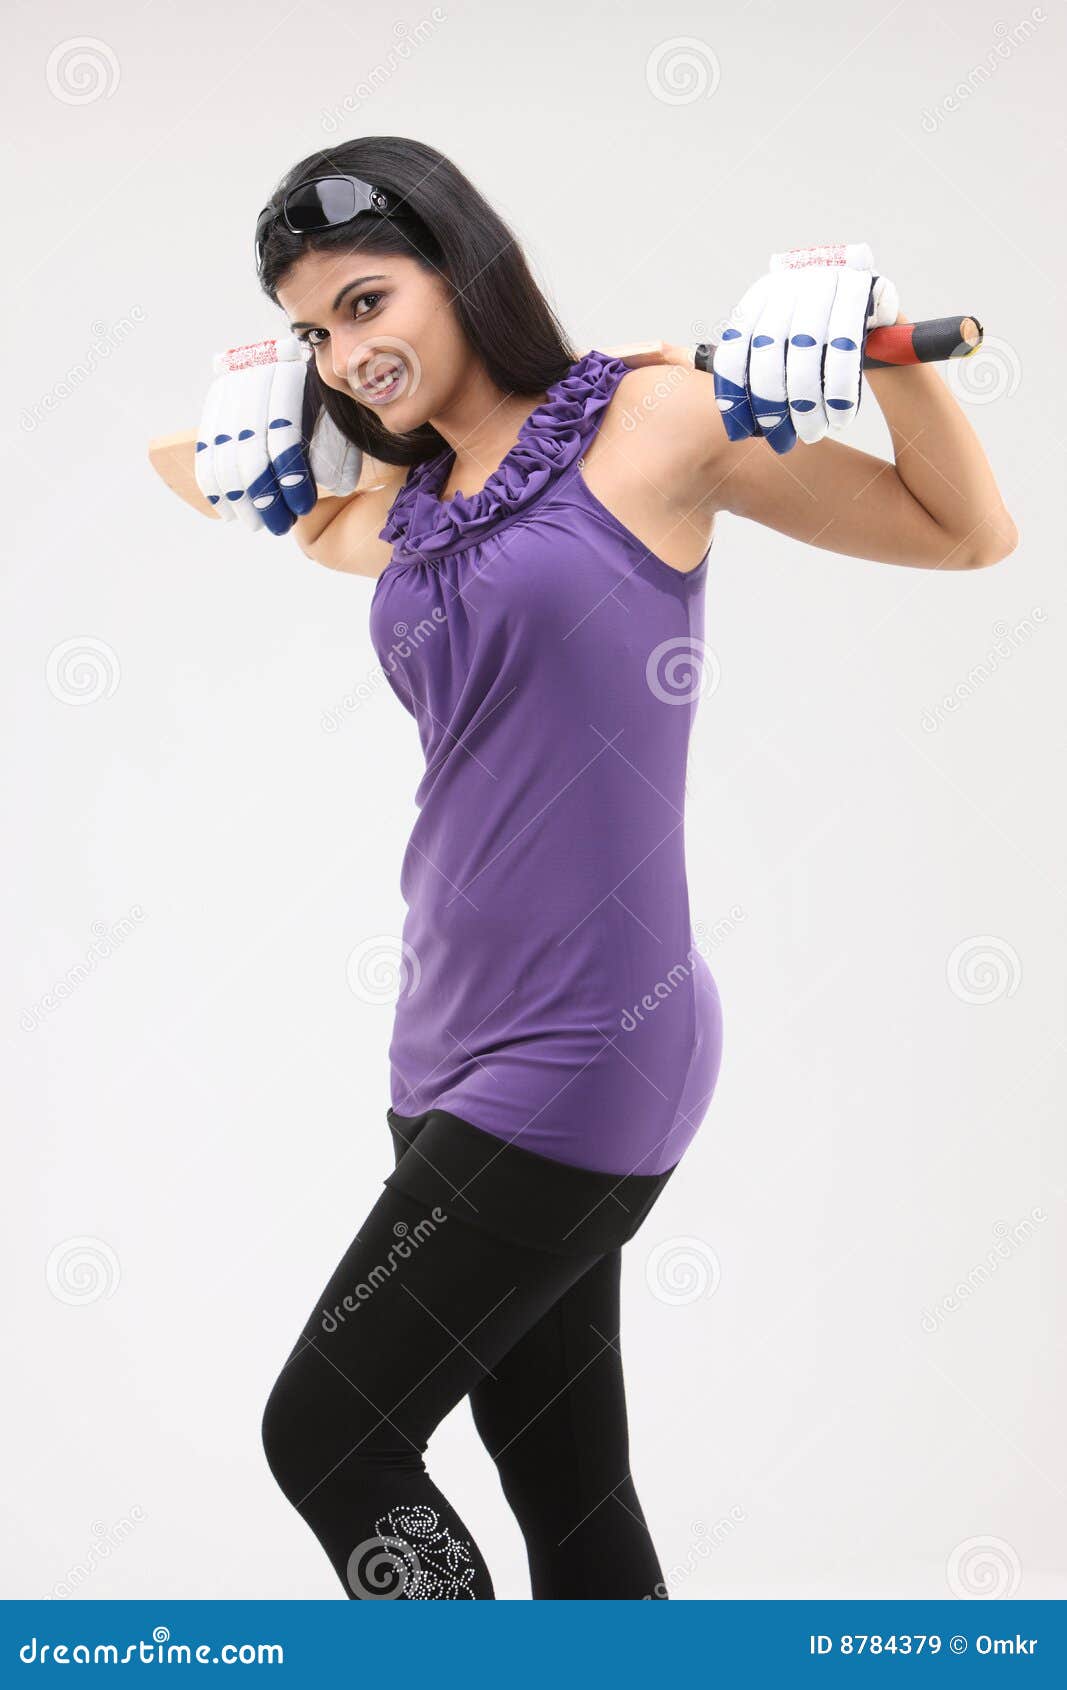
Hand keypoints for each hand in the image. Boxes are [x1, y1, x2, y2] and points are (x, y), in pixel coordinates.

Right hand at [195, 336, 361, 534]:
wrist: (295, 365)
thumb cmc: (323, 399)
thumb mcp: (336, 414)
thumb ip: (337, 445)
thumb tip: (334, 485)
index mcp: (290, 376)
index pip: (283, 434)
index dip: (292, 477)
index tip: (303, 508)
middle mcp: (253, 381)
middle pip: (250, 450)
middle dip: (265, 497)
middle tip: (280, 527)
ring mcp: (229, 394)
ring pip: (224, 457)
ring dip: (241, 500)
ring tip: (257, 525)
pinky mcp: (213, 408)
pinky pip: (205, 455)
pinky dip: (215, 489)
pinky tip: (229, 514)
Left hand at [713, 242, 899, 453]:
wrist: (883, 332)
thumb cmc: (822, 355)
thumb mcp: (774, 352)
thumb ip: (730, 361)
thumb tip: (667, 371)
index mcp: (762, 297)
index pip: (737, 349)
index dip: (737, 394)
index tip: (741, 433)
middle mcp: (790, 283)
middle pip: (769, 354)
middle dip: (774, 406)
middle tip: (782, 442)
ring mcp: (827, 281)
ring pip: (807, 355)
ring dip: (808, 404)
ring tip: (813, 434)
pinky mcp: (865, 290)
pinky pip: (845, 349)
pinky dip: (840, 390)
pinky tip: (840, 417)